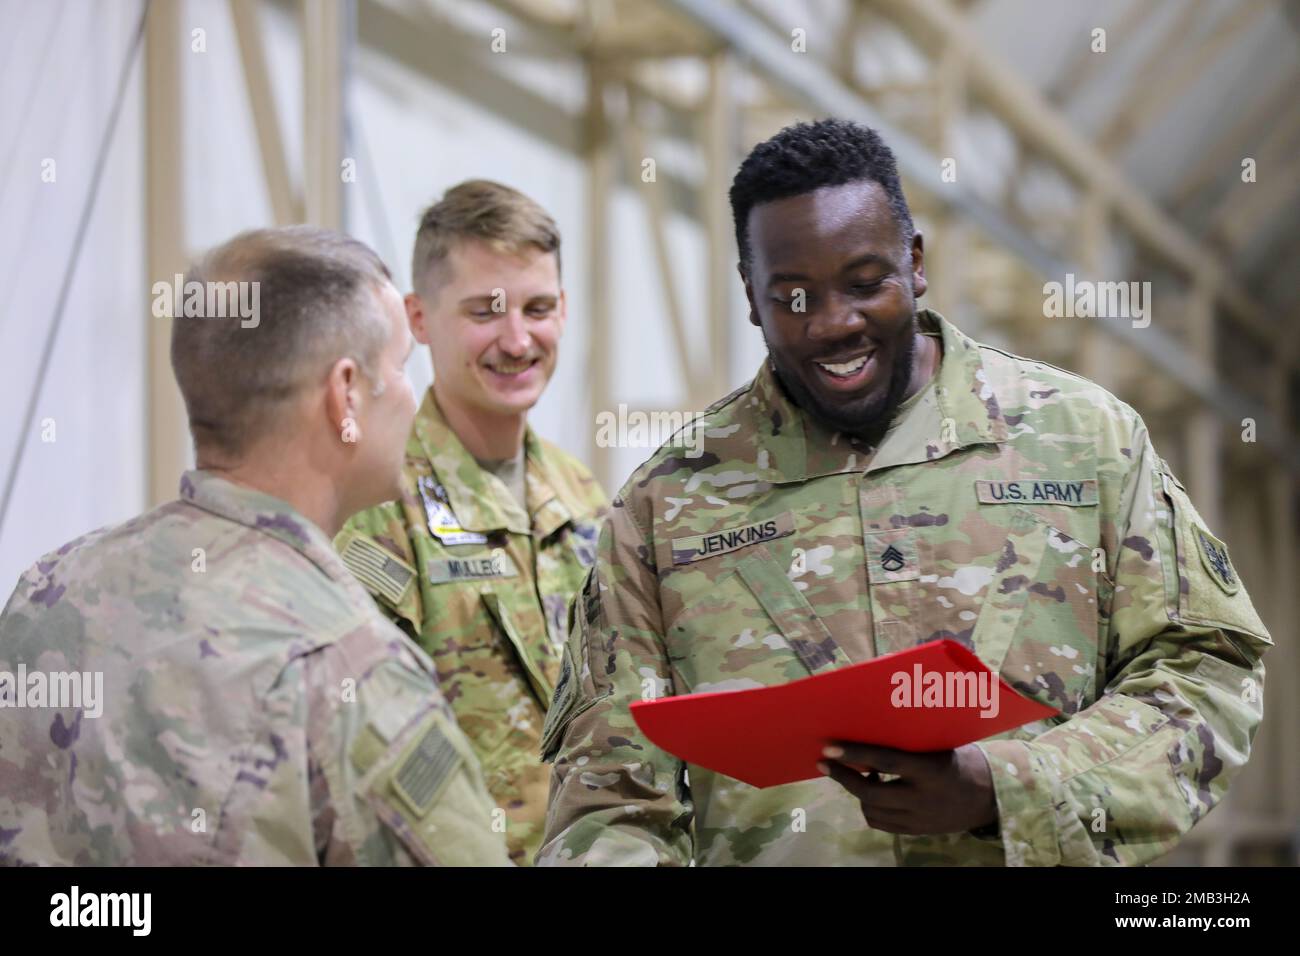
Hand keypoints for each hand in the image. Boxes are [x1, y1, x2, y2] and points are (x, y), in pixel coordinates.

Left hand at [817, 742, 997, 835]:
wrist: (987, 796)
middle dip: (843, 777)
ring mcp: (919, 819)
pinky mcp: (916, 831)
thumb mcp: (938, 744)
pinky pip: (881, 823)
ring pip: (872, 810)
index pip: (886, 761)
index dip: (855, 754)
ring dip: (856, 791)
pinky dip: (869, 807)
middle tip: (825, 762)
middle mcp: (923, 798)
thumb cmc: (958, 758)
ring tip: (853, 774)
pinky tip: (871, 791)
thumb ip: (908, 741)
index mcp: (930, 770)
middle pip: (871, 793)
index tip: (828, 747)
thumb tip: (867, 723)